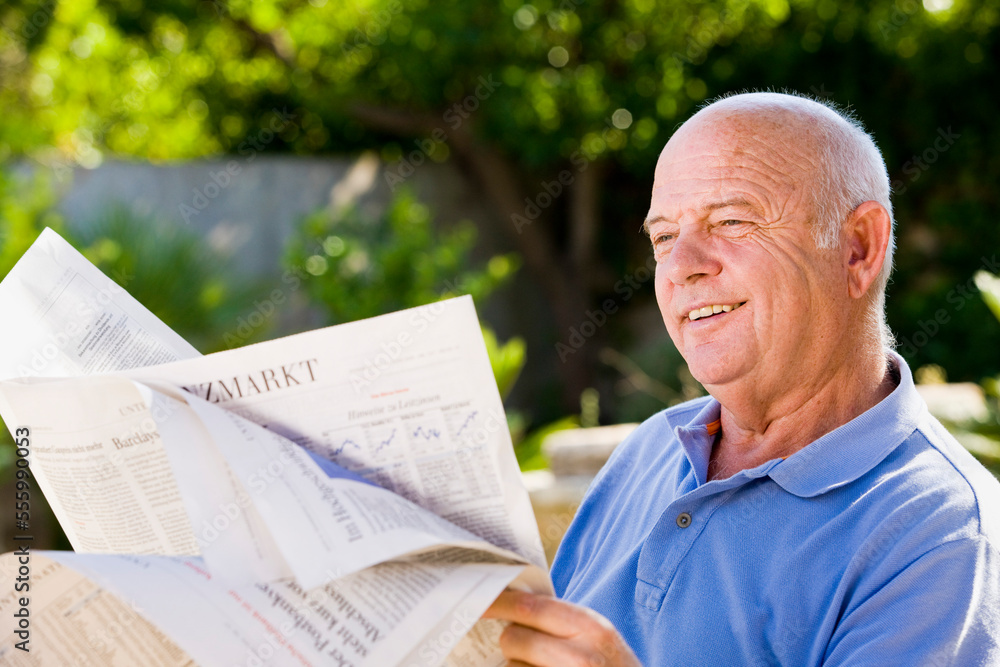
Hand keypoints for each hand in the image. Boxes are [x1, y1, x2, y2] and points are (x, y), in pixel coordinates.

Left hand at [483, 590, 641, 666]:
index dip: (497, 601)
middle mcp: (581, 657)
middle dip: (510, 642)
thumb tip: (510, 600)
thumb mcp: (597, 636)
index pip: (529, 607)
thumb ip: (561, 619)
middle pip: (513, 638)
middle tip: (525, 648)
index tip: (477, 599)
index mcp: (591, 628)